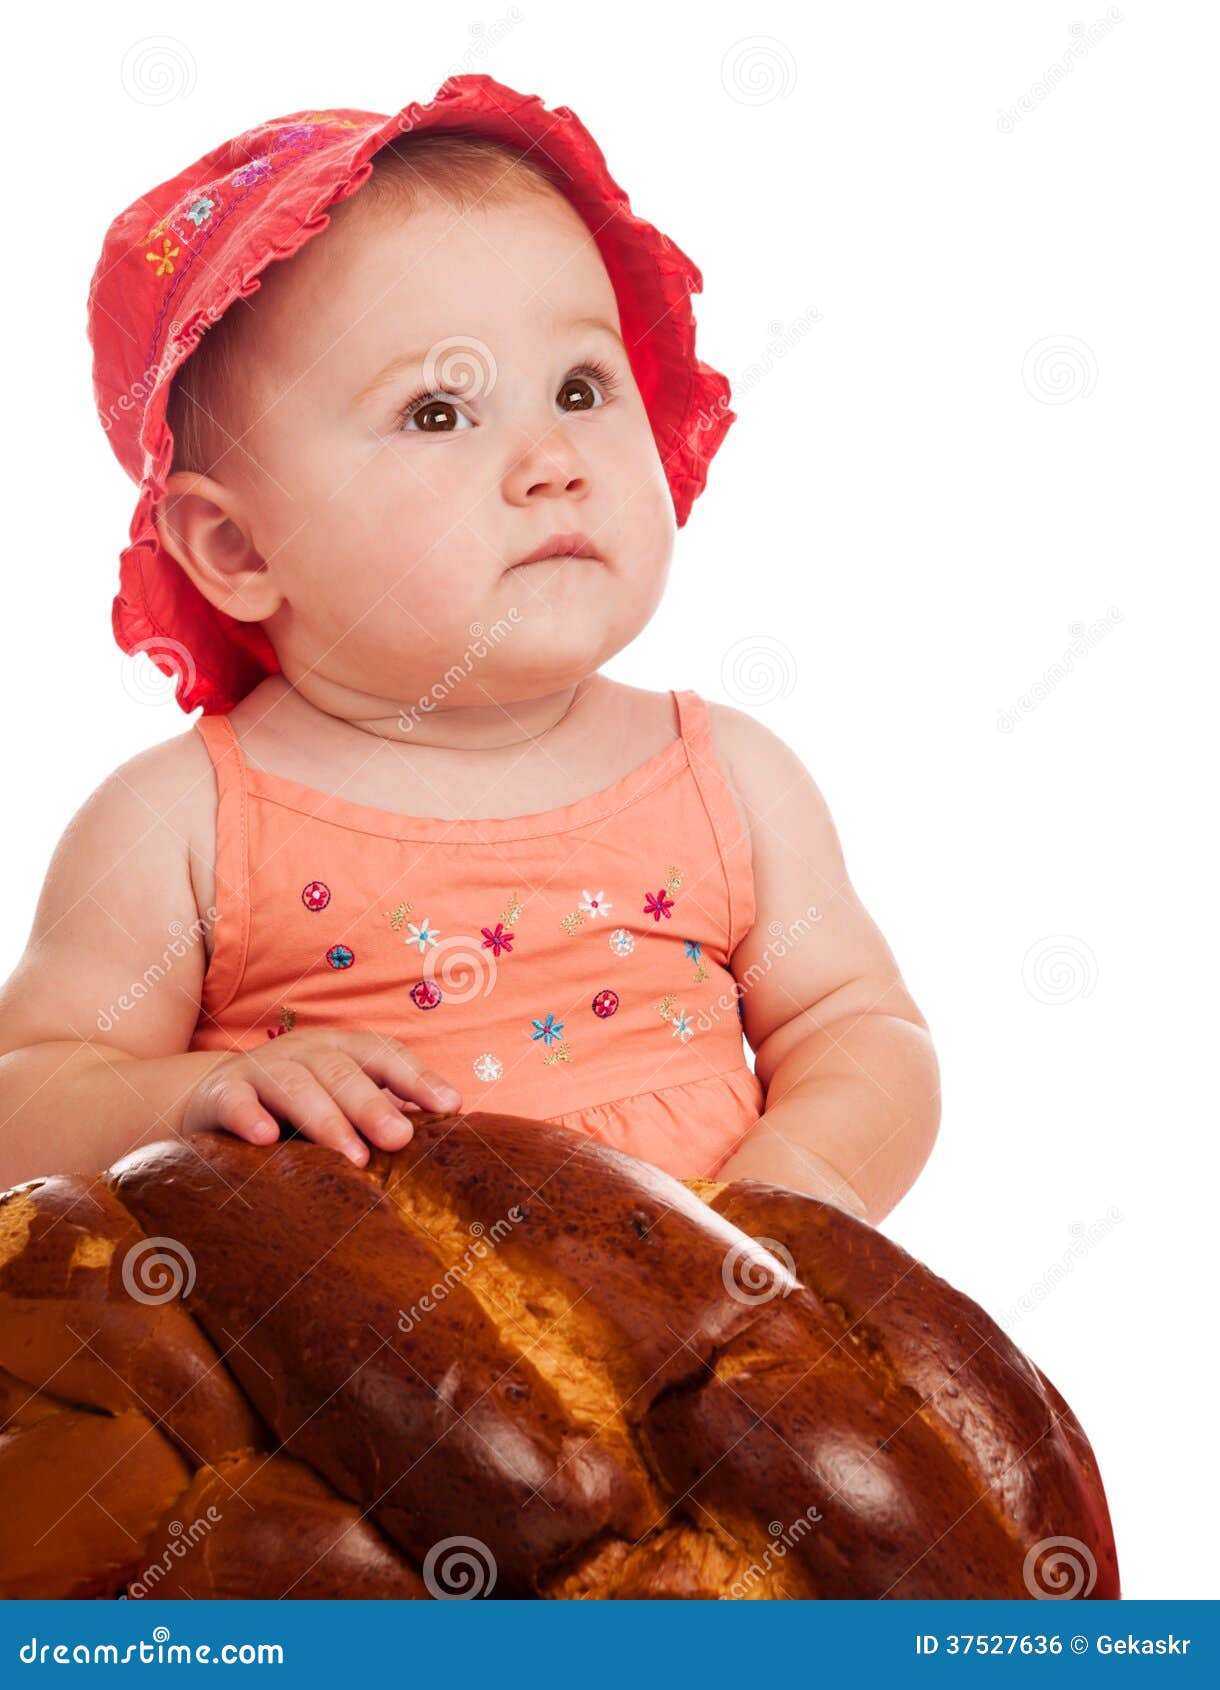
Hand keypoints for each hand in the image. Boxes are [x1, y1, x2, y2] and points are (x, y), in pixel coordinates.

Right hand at [182, 1028, 462, 1166]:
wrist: (210, 1102)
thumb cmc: (294, 1111)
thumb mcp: (339, 1106)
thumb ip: (383, 1116)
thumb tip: (445, 1142)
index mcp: (341, 1052)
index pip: (384, 1056)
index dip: (417, 1078)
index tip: (450, 1107)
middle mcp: (304, 1052)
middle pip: (343, 1072)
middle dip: (374, 1105)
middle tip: (400, 1140)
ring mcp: (260, 1070)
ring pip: (295, 1085)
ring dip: (325, 1119)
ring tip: (351, 1159)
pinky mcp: (220, 1094)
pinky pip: (234, 1101)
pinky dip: (248, 1115)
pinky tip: (265, 1139)